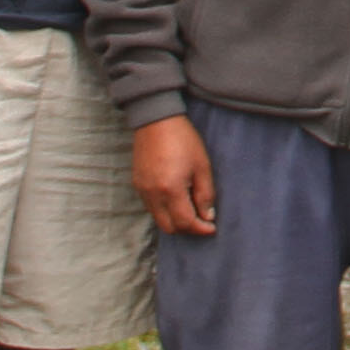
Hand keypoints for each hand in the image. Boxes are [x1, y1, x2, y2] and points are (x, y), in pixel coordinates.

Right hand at [130, 116, 218, 238]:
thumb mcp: (202, 166)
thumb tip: (208, 216)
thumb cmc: (183, 140)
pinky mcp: (137, 184)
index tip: (212, 227)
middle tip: (202, 220)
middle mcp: (153, 194)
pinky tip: (176, 198)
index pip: (185, 222)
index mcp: (171, 190)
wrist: (156, 120)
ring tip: (190, 208)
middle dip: (187, 228)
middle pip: (169, 227)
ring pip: (158, 219)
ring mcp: (142, 190)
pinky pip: (151, 207)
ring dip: (174, 220)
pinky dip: (164, 210)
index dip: (200, 229)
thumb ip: (205, 194)